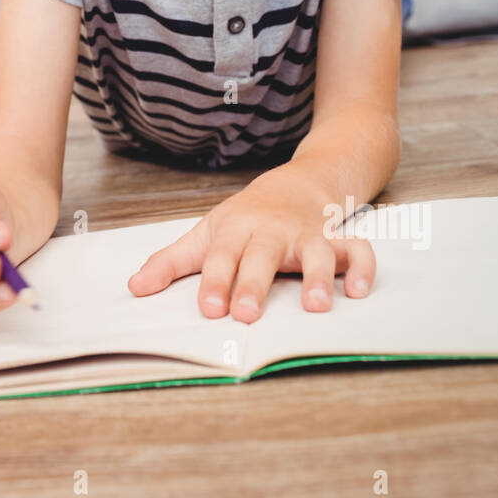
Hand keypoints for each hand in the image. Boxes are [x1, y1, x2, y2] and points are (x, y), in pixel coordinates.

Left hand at [127, 170, 375, 321]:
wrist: (297, 183)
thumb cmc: (245, 218)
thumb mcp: (206, 234)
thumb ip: (171, 263)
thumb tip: (133, 289)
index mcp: (236, 230)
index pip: (221, 256)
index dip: (215, 282)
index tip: (209, 310)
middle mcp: (272, 231)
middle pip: (262, 256)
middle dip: (254, 284)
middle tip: (245, 315)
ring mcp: (307, 234)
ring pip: (317, 251)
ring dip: (318, 276)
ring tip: (317, 307)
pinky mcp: (337, 239)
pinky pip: (358, 250)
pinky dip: (363, 268)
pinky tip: (360, 293)